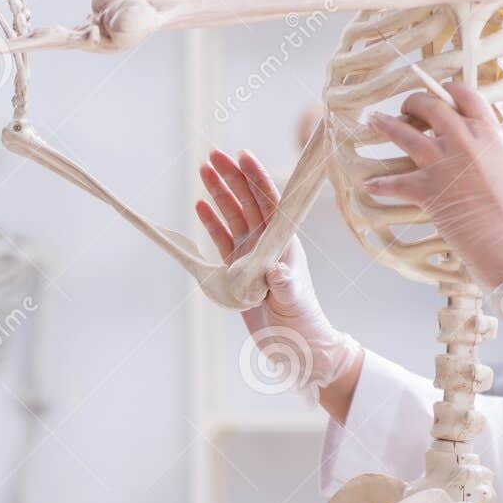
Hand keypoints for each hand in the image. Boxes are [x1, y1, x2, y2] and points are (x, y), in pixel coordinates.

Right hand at [196, 149, 359, 391]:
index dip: (257, 178)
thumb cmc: (303, 323)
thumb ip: (284, 285)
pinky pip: (222, 239)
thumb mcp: (294, 303)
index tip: (242, 155)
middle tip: (212, 155)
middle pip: (248, 202)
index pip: (270, 202)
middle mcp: (269, 243)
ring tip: (202, 170)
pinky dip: (211, 222)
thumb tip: (275, 271)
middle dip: (232, 177)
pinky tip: (200, 205)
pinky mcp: (238, 271)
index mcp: (285, 243)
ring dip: (219, 193)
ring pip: (233, 216)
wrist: (297, 348)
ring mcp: (252, 255)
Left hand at [362, 83, 502, 302]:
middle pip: (430, 106)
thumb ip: (500, 151)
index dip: (448, 89)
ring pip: (403, 133)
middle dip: (414, 103)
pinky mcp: (426, 189)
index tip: (439, 90)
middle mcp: (463, 140)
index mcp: (489, 133)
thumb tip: (498, 144)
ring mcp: (442, 163)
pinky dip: (381, 185)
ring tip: (374, 121)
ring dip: (385, 125)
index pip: (465, 95)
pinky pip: (395, 183)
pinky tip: (370, 185)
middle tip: (406, 108)